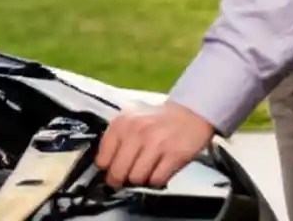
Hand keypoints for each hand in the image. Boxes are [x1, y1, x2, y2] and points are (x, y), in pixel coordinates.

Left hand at [95, 101, 214, 188]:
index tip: (110, 171)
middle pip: (118, 172)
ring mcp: (156, 144)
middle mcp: (137, 133)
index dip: (106, 169)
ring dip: (139, 179)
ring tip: (144, 171)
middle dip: (120, 179)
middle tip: (124, 179)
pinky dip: (156, 180)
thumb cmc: (157, 119)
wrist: (190, 113)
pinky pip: (157, 179)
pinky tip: (157, 170)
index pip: (103, 159)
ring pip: (137, 178)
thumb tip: (103, 165)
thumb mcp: (130, 119)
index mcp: (122, 124)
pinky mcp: (174, 155)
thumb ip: (115, 138)